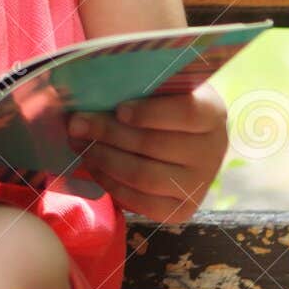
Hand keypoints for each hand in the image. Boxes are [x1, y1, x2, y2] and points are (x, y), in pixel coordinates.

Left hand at [67, 82, 229, 222]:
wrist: (173, 132)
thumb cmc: (156, 99)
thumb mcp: (153, 83)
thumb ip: (128, 81)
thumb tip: (80, 86)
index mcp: (211, 112)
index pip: (187, 113)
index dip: (150, 113)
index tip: (119, 109)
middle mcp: (212, 150)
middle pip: (155, 146)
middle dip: (107, 134)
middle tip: (76, 124)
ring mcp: (200, 183)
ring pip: (145, 177)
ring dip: (103, 159)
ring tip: (78, 143)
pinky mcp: (183, 208)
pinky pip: (144, 204)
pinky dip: (112, 185)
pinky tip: (93, 166)